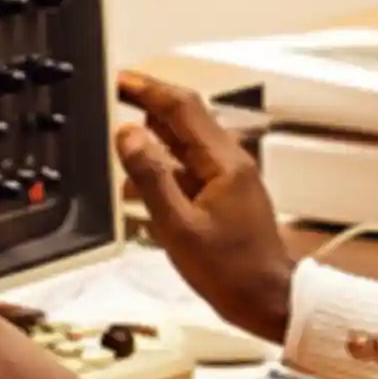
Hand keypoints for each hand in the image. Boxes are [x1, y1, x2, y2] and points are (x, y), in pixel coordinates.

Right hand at [117, 71, 294, 343]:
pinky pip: (188, 170)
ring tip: (115, 143)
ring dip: (151, 140)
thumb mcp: (179, 227)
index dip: (148, 88)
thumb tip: (127, 135)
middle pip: (184, 120)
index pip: (182, 108)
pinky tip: (137, 184)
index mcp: (224, 162)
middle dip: (146, 107)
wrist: (267, 300)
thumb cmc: (230, 271)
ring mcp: (228, 178)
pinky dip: (162, 169)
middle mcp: (229, 161)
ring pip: (184, 145)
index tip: (118, 78)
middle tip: (110, 100)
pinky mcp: (224, 195)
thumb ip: (151, 178)